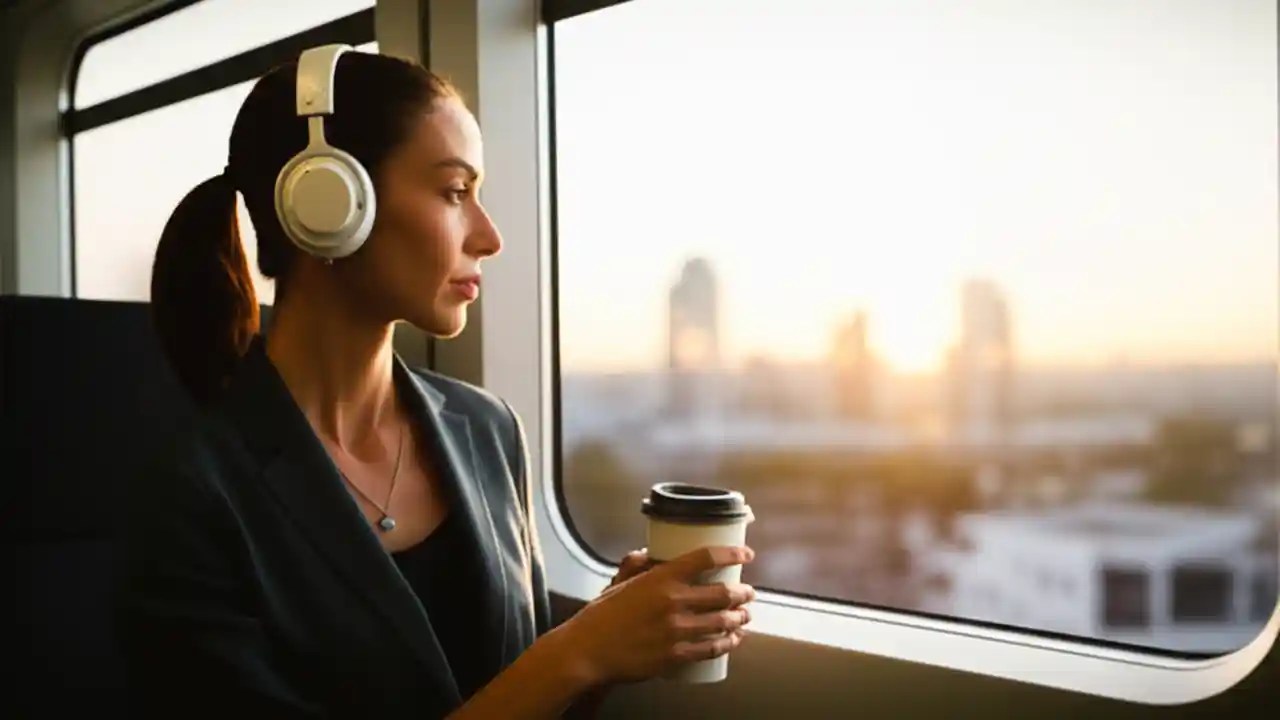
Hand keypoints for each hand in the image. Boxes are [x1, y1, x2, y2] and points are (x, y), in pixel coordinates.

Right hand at [555, 545, 755, 686]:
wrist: (589, 651)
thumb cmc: (601, 615)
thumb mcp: (618, 582)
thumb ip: (636, 564)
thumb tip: (651, 554)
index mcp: (660, 578)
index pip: (705, 558)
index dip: (731, 554)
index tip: (745, 554)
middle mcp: (673, 602)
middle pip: (723, 594)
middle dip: (743, 593)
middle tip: (749, 593)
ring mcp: (677, 631)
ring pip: (722, 623)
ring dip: (740, 618)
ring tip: (745, 616)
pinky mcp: (676, 655)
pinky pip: (711, 648)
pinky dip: (727, 643)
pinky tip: (733, 640)